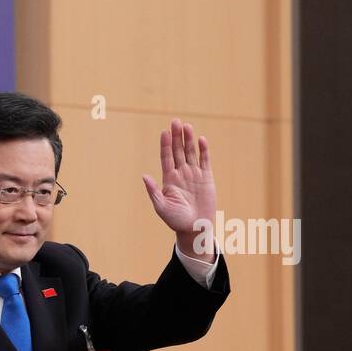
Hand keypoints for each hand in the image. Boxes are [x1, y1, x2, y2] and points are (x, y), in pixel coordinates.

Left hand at [142, 118, 216, 258]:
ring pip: (191, 153)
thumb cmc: (175, 220)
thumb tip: (144, 176)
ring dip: (189, 140)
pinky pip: (205, 161)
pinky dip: (203, 151)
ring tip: (187, 126)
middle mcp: (181, 174)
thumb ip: (154, 191)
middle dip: (177, 137)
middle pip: (178, 151)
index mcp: (169, 180)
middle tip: (175, 121)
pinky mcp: (207, 178)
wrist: (194, 228)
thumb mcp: (161, 207)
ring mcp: (194, 175)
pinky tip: (201, 140)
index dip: (165, 145)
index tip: (164, 133)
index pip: (166, 158)